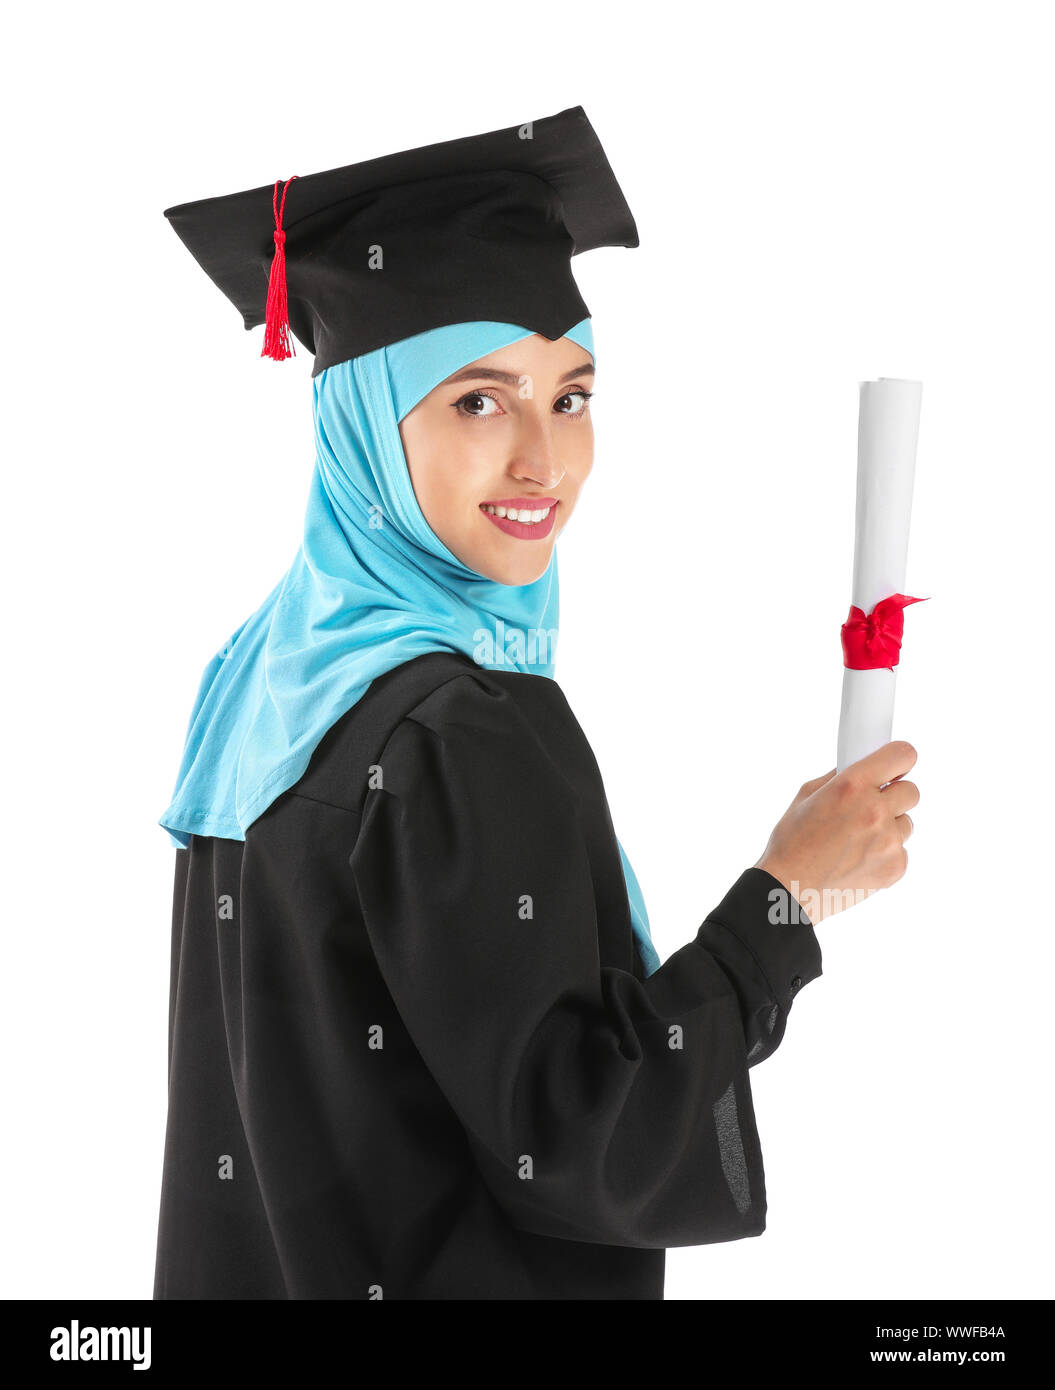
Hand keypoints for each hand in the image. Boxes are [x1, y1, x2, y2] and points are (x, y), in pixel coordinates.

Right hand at [754, 741, 918, 924]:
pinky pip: (901, 849)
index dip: (899, 759)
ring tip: (858, 838)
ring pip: (906, 821)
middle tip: (870, 806)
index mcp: (852, 786)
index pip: (902, 755)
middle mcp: (875, 810)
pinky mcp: (895, 867)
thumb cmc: (792, 843)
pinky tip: (859, 858)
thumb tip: (859, 765)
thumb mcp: (806, 796)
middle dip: (893, 795)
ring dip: (890, 825)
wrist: (791, 889)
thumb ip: (838, 777)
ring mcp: (889, 841)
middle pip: (911, 790)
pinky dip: (886, 852)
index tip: (894, 766)